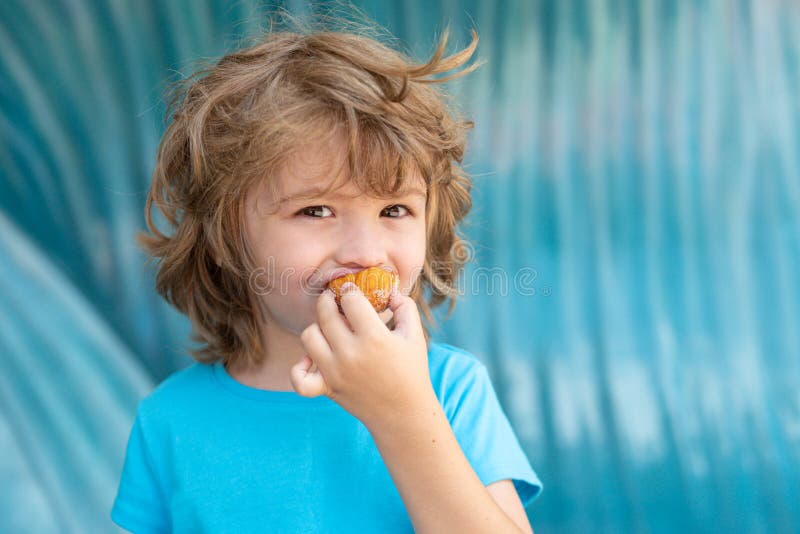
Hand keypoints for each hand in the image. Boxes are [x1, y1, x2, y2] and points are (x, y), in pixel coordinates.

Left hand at [290, 283, 433, 428]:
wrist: (404, 413)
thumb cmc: (411, 370)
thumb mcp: (415, 334)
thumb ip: (404, 305)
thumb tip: (389, 290)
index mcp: (374, 338)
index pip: (350, 299)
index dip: (352, 291)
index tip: (354, 292)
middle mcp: (351, 354)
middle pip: (325, 313)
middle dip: (329, 301)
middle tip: (336, 301)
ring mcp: (335, 372)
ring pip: (309, 336)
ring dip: (317, 327)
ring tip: (330, 329)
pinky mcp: (327, 388)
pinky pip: (299, 378)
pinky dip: (300, 367)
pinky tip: (313, 359)